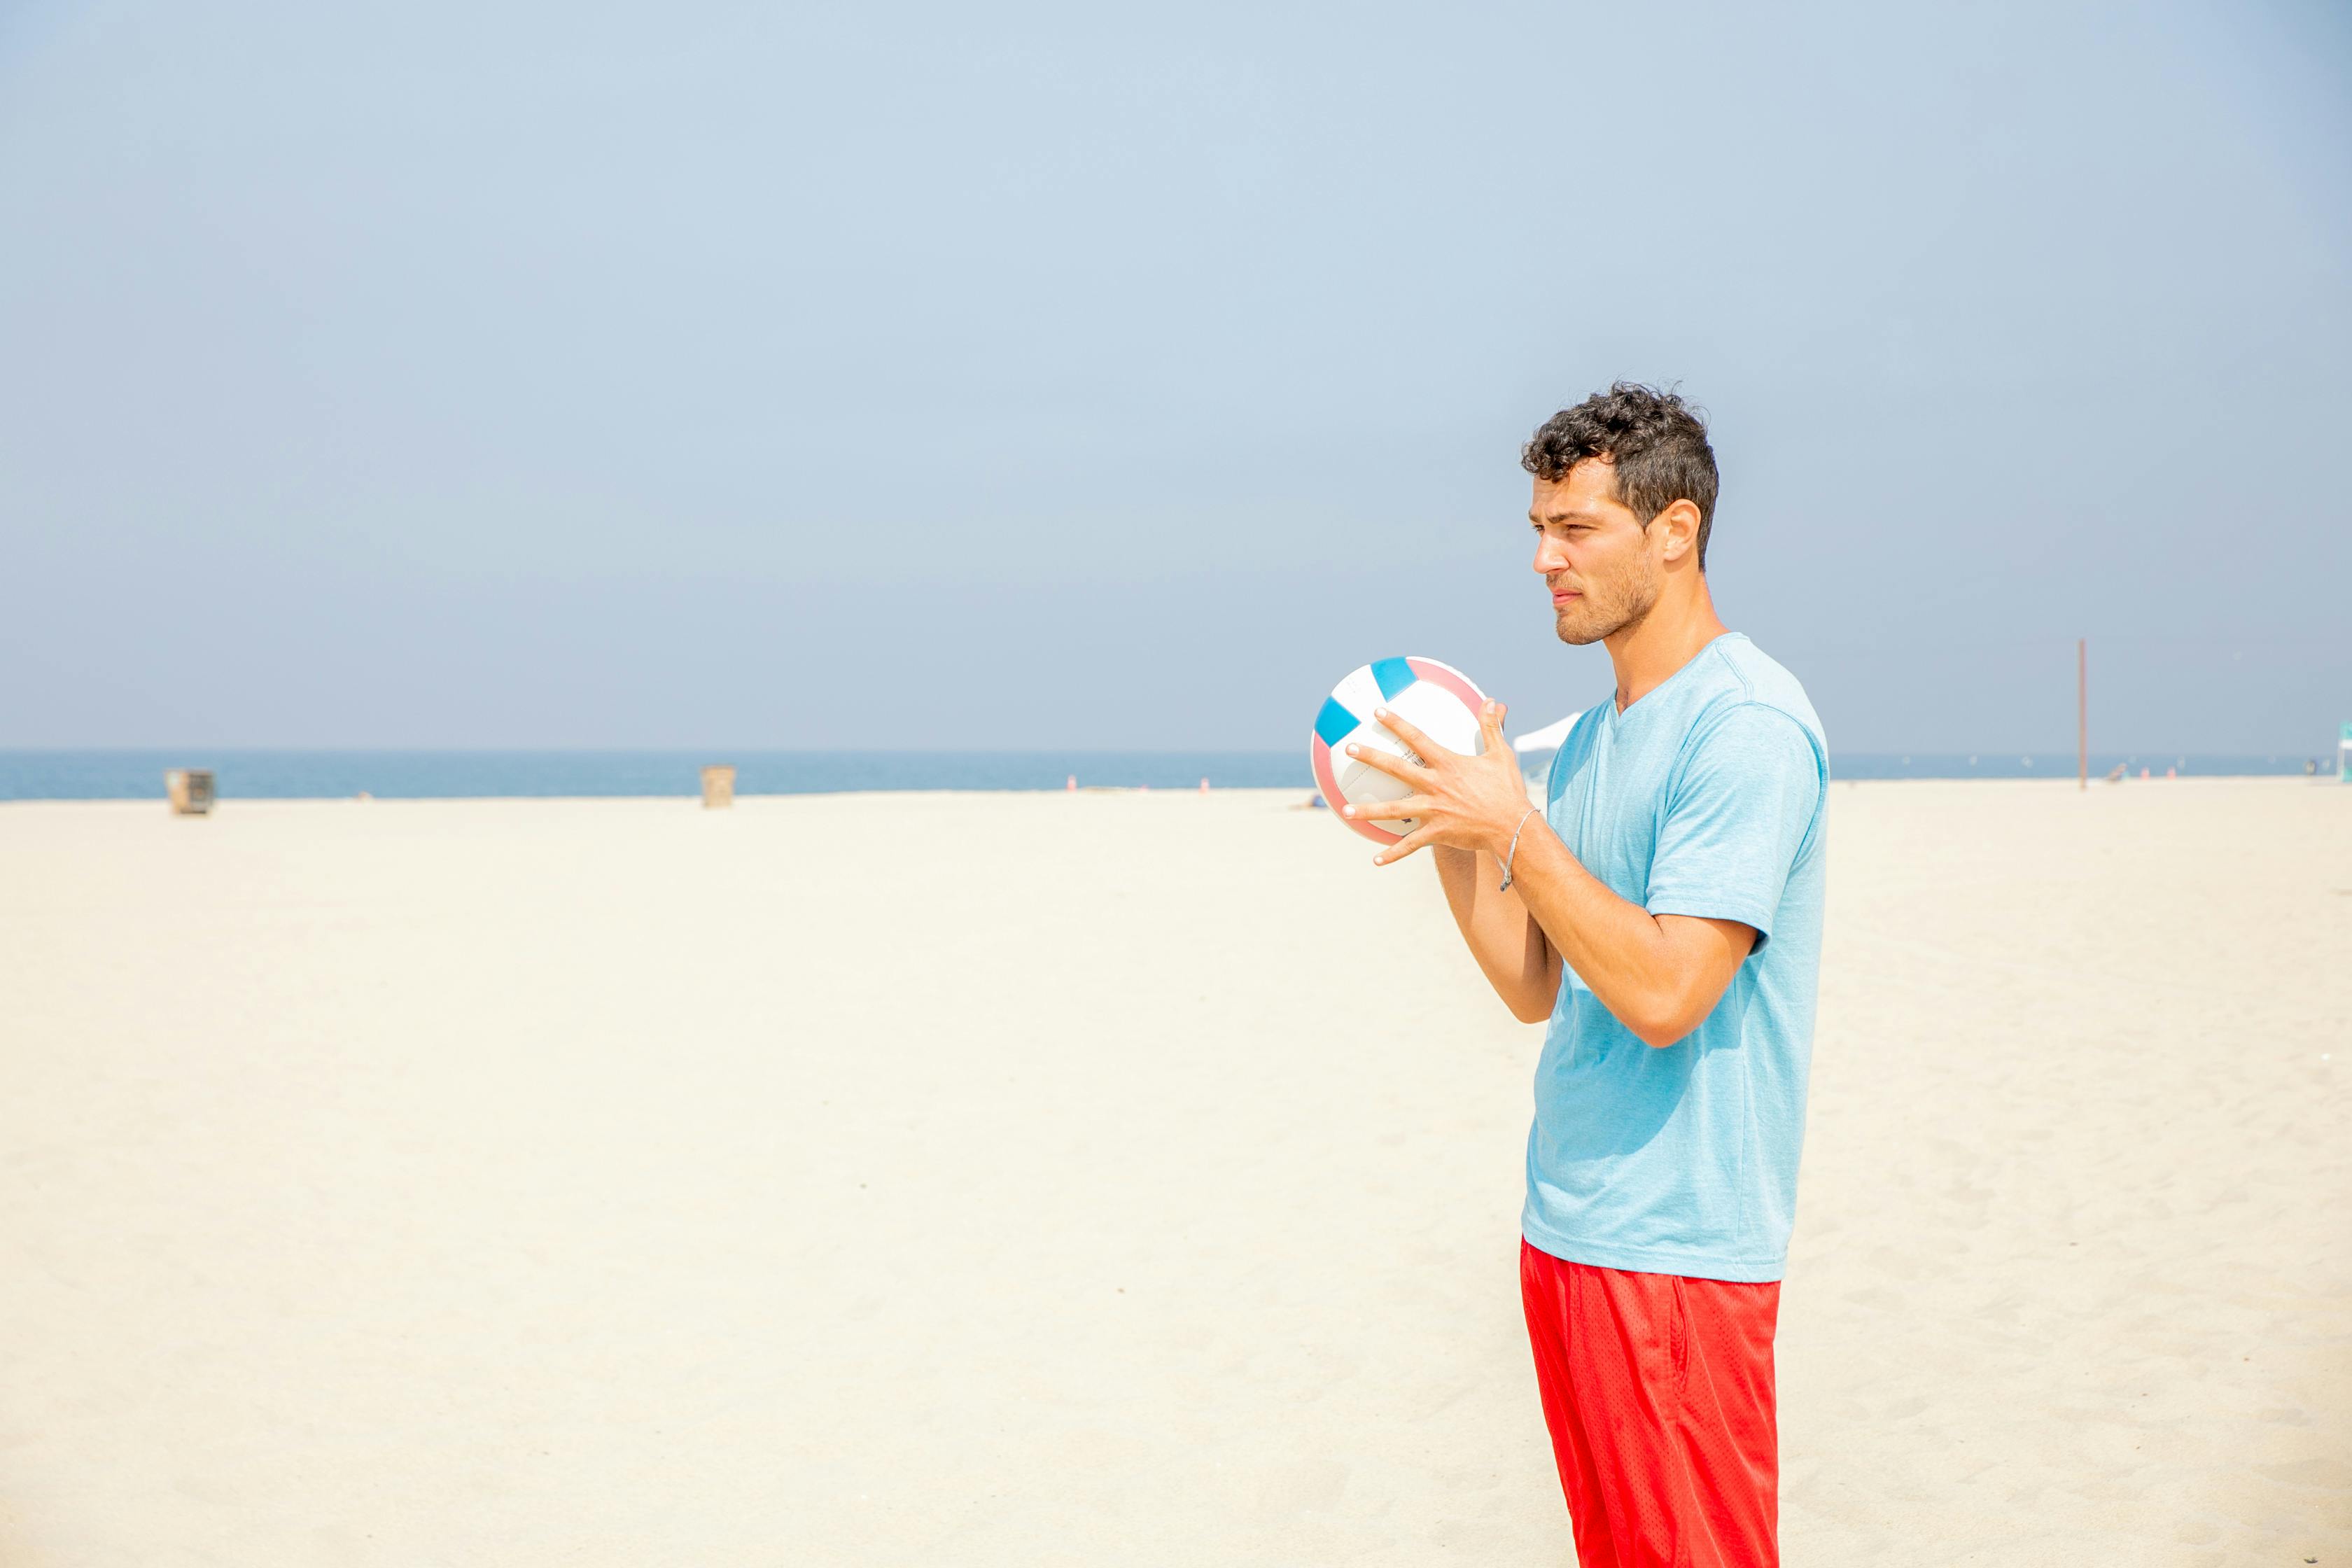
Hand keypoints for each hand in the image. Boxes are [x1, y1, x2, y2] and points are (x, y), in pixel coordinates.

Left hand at [1342, 700, 1533, 864]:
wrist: (1512, 826)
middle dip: (1370, 756)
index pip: (1416, 738)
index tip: (1377, 712)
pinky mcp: (1436, 832)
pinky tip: (1375, 861)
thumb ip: (1492, 727)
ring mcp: (1433, 810)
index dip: (1396, 723)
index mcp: (1447, 764)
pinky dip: (1393, 854)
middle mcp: (1435, 785)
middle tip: (1349, 747)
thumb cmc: (1507, 790)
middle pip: (1395, 768)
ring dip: (1368, 810)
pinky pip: (1410, 845)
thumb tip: (1492, 702)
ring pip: (1393, 810)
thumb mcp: (1500, 754)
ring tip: (1345, 810)